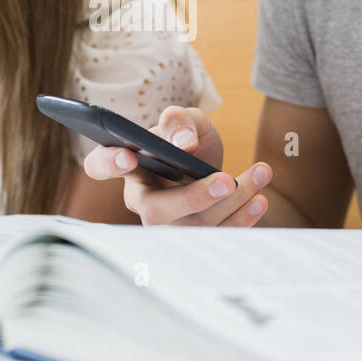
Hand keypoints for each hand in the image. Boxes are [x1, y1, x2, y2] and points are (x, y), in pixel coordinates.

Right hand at [82, 105, 271, 225]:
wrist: (208, 166)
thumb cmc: (187, 141)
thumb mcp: (185, 122)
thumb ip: (180, 121)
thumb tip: (184, 143)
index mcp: (129, 166)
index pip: (100, 166)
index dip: (109, 163)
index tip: (128, 156)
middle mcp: (141, 200)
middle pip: (155, 211)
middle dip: (193, 198)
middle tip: (226, 180)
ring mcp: (167, 225)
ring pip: (192, 226)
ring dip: (232, 202)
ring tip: (260, 173)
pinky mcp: (193, 240)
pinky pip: (216, 236)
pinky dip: (243, 218)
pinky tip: (260, 198)